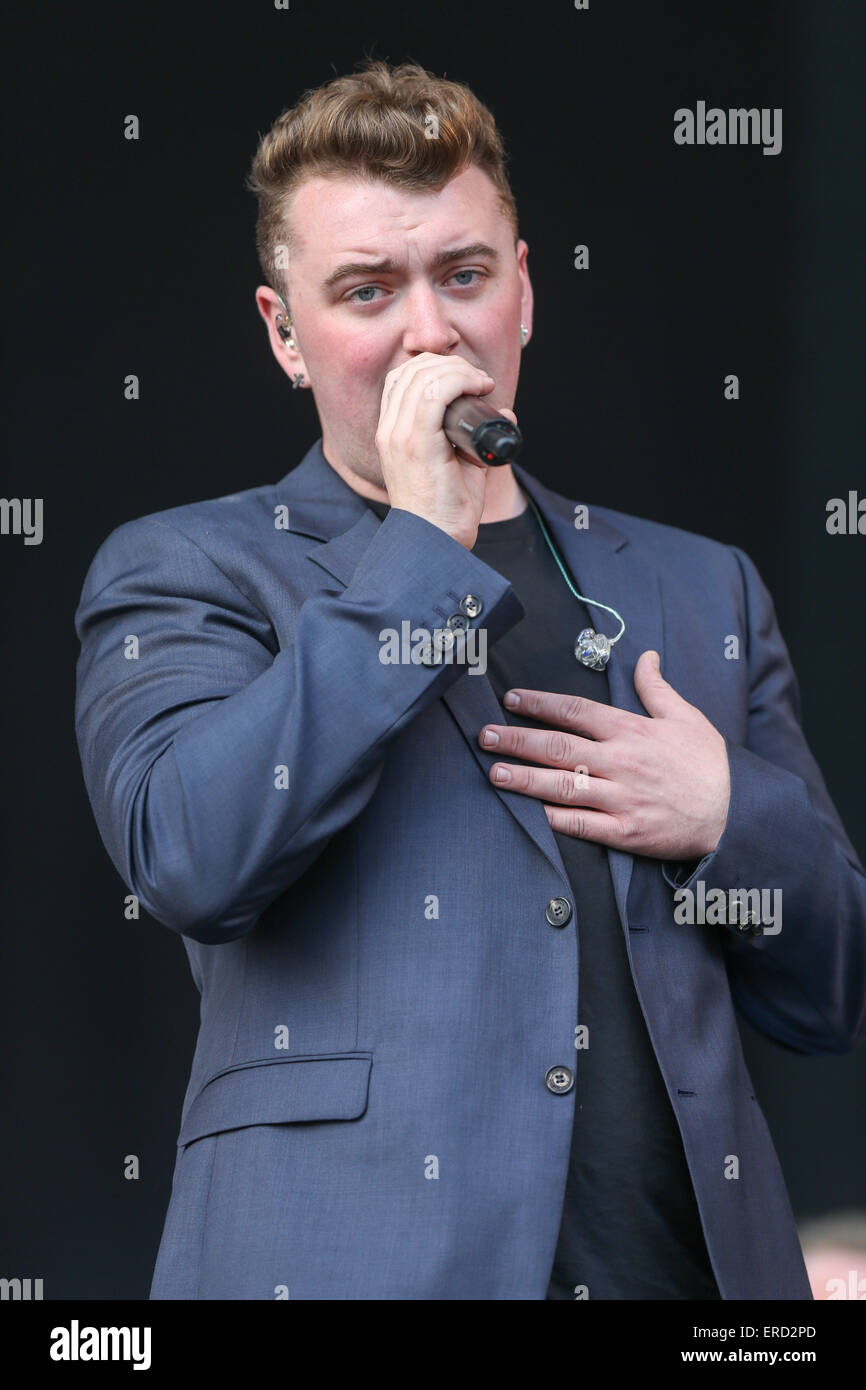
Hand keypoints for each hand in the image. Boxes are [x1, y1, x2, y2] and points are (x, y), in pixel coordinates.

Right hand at [376, 351, 498, 548]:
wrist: (434, 543)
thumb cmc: (445, 511)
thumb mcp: (459, 465)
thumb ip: (476, 438)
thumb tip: (505, 412)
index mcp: (392, 433)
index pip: (402, 378)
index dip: (436, 367)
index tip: (469, 380)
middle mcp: (390, 430)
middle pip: (412, 369)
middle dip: (450, 363)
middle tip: (480, 380)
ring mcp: (399, 435)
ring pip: (423, 374)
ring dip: (458, 369)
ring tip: (482, 383)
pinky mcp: (416, 444)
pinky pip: (433, 393)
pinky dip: (460, 380)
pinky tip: (479, 387)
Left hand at [477, 650, 730, 860]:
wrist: (736, 815)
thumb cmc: (708, 766)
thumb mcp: (687, 718)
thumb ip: (657, 688)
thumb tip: (646, 656)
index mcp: (632, 731)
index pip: (575, 711)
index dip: (539, 703)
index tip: (511, 700)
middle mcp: (621, 762)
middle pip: (558, 747)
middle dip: (517, 740)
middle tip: (485, 736)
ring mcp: (621, 799)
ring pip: (562, 786)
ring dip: (525, 778)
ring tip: (494, 772)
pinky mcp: (625, 832)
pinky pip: (581, 825)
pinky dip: (553, 819)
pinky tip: (529, 813)